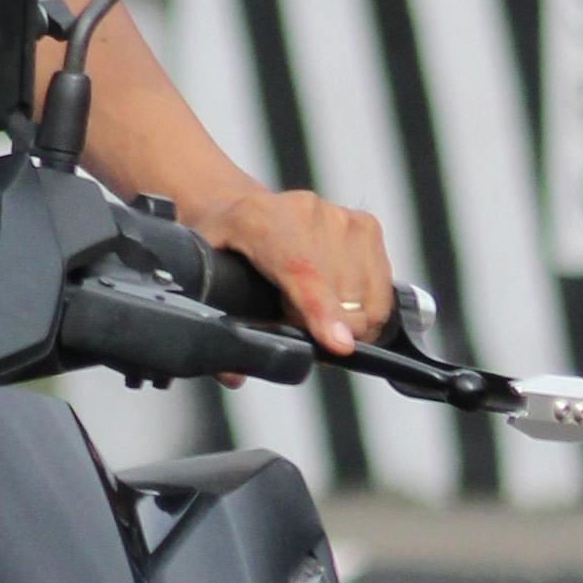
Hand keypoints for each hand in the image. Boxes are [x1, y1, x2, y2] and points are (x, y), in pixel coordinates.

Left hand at [188, 181, 393, 360]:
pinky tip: (338, 306)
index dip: (322, 310)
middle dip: (325, 329)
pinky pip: (382, 288)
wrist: (241, 208)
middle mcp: (305, 212)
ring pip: (366, 296)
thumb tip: (235, 374)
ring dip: (348, 321)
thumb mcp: (200, 279)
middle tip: (297, 329)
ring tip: (315, 315)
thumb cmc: (221, 250)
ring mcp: (339, 216)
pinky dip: (366, 309)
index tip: (339, 345)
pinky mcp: (365, 225)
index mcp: (257, 222)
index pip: (300, 270)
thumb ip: (212, 326)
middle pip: (339, 293)